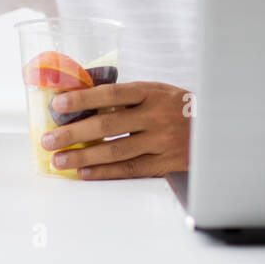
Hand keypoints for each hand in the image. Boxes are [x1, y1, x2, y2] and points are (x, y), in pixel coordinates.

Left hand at [41, 82, 191, 178]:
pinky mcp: (164, 164)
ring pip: (115, 151)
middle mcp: (157, 116)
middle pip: (107, 125)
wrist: (216, 129)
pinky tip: (84, 173)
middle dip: (72, 133)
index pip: (112, 94)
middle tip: (48, 139)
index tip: (58, 105)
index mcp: (152, 92)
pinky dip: (104, 172)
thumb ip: (126, 95)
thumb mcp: (157, 91)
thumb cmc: (179, 107)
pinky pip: (128, 169)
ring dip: (82, 156)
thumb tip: (82, 93)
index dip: (83, 98)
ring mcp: (161, 142)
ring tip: (59, 160)